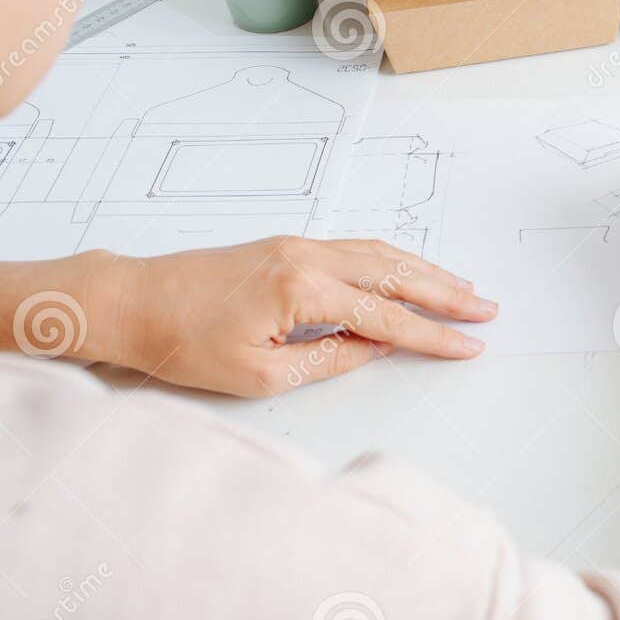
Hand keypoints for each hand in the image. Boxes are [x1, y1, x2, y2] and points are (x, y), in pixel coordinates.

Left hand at [79, 237, 495, 396]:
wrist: (131, 301)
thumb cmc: (182, 342)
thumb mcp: (259, 374)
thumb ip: (329, 359)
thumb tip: (377, 347)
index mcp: (302, 290)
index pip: (387, 318)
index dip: (434, 336)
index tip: (470, 345)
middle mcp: (308, 257)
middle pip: (396, 274)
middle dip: (447, 292)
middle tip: (487, 307)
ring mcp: (299, 245)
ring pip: (381, 254)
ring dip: (426, 271)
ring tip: (464, 287)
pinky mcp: (288, 245)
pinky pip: (358, 249)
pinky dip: (394, 260)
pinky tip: (410, 270)